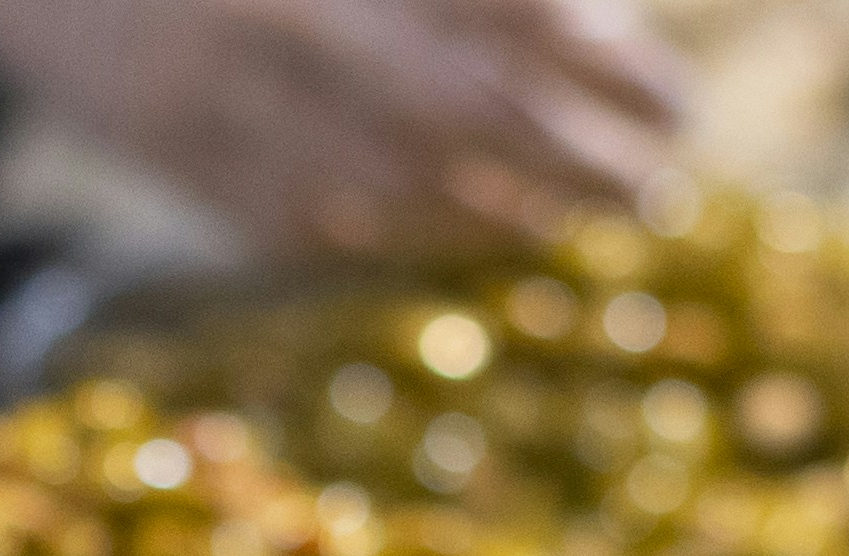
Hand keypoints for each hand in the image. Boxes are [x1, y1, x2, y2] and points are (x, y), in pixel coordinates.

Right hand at [0, 0, 687, 260]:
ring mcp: (235, 95)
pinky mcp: (178, 154)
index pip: (522, 12)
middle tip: (649, 192)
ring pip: (400, 187)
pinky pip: (308, 224)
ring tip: (567, 226)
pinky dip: (392, 239)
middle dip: (579, 162)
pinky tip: (450, 240)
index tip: (670, 106)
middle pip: (480, 114)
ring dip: (501, 218)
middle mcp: (305, 17)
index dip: (612, 68)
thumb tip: (581, 27)